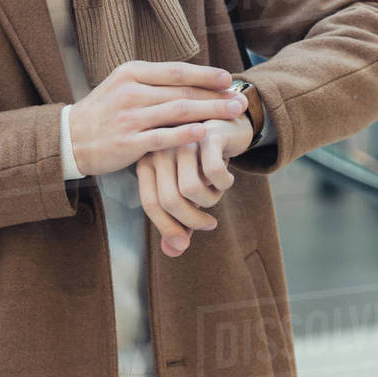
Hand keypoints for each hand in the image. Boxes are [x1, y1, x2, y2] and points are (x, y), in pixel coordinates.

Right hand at [68, 60, 246, 177]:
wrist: (71, 138)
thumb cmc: (103, 111)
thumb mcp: (122, 85)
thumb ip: (153, 81)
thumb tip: (191, 77)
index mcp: (131, 73)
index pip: (177, 71)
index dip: (206, 74)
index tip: (229, 79)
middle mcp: (131, 92)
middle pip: (182, 91)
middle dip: (216, 95)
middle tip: (240, 99)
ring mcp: (129, 118)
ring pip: (177, 112)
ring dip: (209, 112)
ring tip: (232, 115)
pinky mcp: (128, 142)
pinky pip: (162, 137)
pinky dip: (185, 135)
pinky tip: (204, 134)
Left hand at [136, 112, 253, 257]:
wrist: (228, 124)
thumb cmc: (203, 162)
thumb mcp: (188, 191)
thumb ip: (178, 220)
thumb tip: (172, 252)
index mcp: (149, 162)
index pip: (151, 203)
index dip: (168, 228)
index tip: (185, 241)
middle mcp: (161, 149)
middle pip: (169, 200)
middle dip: (192, 221)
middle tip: (208, 224)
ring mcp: (182, 139)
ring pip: (191, 189)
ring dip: (210, 201)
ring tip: (217, 194)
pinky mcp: (206, 134)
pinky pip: (214, 173)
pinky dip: (224, 184)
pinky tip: (227, 179)